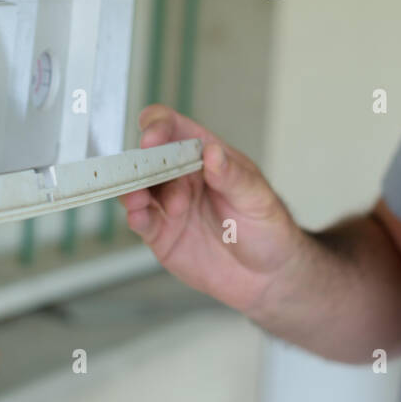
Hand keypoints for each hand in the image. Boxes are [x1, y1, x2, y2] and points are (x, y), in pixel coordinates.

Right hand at [120, 104, 305, 315]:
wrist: (266, 275)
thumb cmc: (266, 227)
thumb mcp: (257, 198)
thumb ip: (232, 176)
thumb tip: (212, 151)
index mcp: (204, 156)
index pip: (173, 128)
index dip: (158, 126)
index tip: (152, 138)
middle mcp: (181, 177)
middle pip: (148, 157)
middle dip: (141, 161)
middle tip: (144, 171)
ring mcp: (168, 205)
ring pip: (138, 187)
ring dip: (134, 188)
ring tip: (140, 198)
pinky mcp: (162, 234)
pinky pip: (141, 220)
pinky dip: (134, 215)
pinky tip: (138, 215)